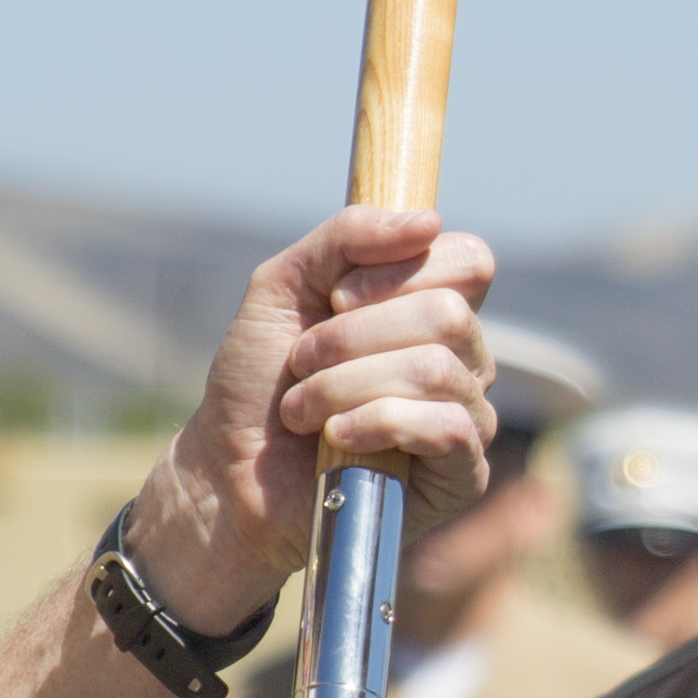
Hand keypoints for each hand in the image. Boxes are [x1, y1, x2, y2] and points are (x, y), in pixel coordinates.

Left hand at [134, 206, 499, 617]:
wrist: (228, 473)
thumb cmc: (258, 382)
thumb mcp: (285, 285)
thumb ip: (346, 238)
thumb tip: (429, 220)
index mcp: (431, 310)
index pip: (469, 262)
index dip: (399, 271)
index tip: (337, 298)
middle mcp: (462, 361)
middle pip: (449, 315)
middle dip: (353, 337)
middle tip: (303, 362)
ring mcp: (467, 418)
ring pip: (438, 370)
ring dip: (347, 383)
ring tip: (302, 409)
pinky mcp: (461, 477)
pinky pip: (446, 428)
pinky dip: (377, 422)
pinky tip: (336, 437)